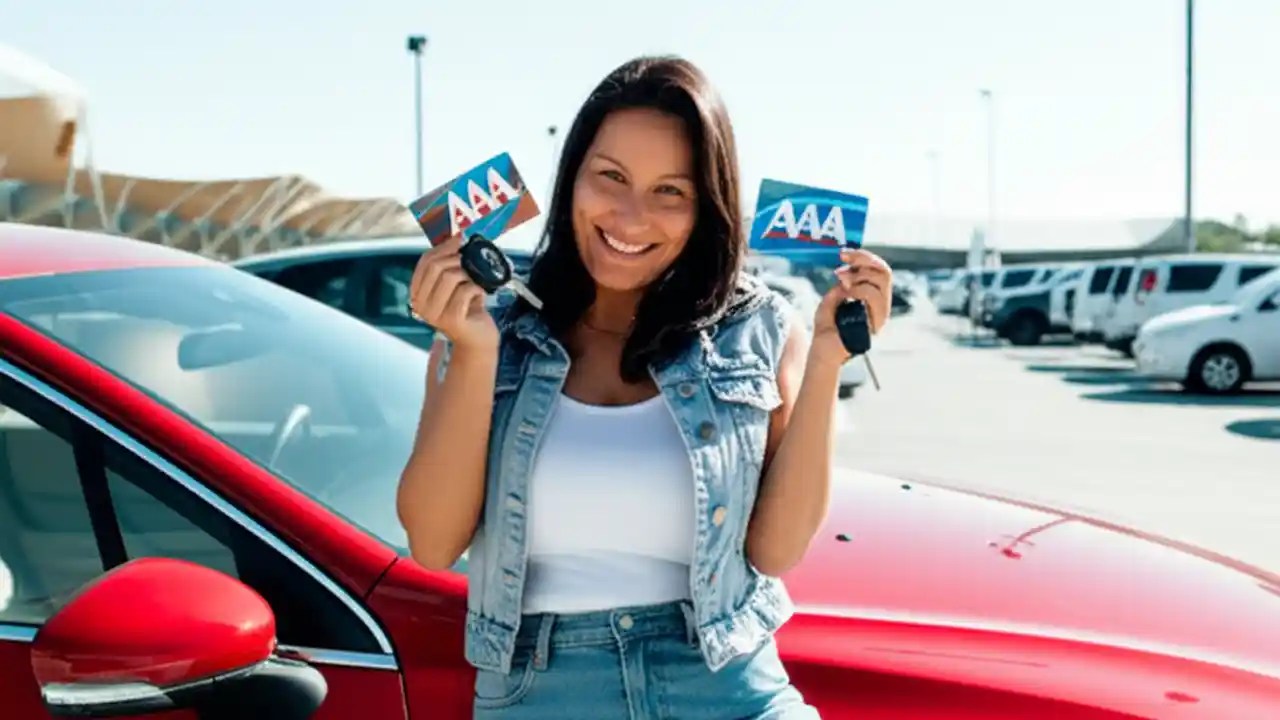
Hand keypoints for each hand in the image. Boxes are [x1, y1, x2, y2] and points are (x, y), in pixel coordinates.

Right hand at [409, 235, 498, 350]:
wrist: (477, 340)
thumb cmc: (467, 310)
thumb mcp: (455, 284)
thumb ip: (450, 264)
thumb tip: (456, 237)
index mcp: (418, 293)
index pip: (424, 262)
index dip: (443, 248)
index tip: (459, 241)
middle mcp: (421, 305)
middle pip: (435, 267)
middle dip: (457, 259)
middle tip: (471, 262)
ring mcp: (434, 314)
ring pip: (450, 277)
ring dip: (468, 275)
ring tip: (474, 283)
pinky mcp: (451, 319)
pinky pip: (465, 291)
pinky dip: (476, 288)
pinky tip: (478, 295)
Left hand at [811, 249, 892, 364]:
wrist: (822, 351)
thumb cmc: (826, 328)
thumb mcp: (831, 299)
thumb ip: (843, 284)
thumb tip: (848, 274)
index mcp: (873, 298)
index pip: (879, 270)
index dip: (863, 257)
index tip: (843, 254)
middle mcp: (881, 305)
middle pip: (884, 272)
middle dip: (863, 260)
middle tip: (842, 260)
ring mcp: (880, 314)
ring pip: (880, 281)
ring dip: (859, 276)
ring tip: (842, 282)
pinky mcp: (876, 322)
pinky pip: (873, 296)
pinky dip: (857, 289)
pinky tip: (845, 293)